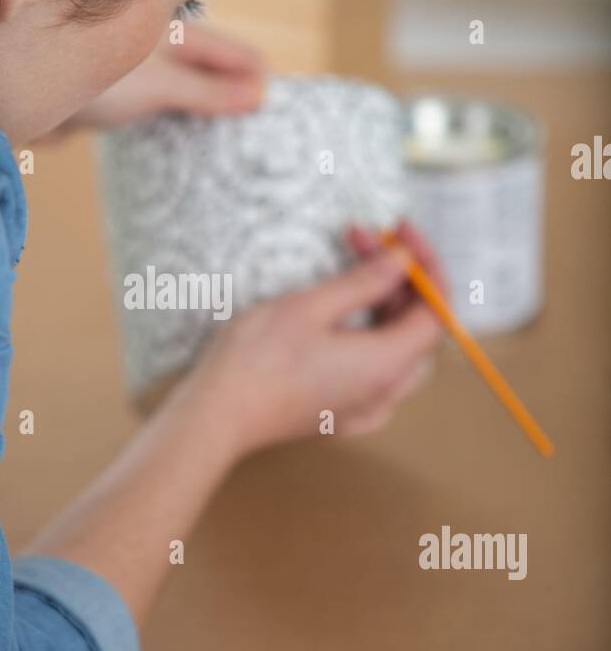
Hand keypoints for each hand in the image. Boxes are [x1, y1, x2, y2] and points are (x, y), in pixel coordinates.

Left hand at [66, 21, 266, 129]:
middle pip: (203, 66)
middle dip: (231, 88)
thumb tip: (259, 96)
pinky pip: (151, 104)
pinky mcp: (105, 92)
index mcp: (166, 27)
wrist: (10, 97)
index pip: (226, 48)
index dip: (252, 70)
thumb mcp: (158, 84)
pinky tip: (179, 134)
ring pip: (176, 85)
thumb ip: (206, 92)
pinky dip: (171, 116)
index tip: (276, 97)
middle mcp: (148, 41)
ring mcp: (126, 67)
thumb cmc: (83, 76)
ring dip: (202, 103)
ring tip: (231, 128)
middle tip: (262, 116)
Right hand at [191, 231, 445, 454]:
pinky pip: (376, 372)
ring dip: (383, 305)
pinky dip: (370, 335)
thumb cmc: (256, 361)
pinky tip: (344, 315)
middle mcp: (384, 392)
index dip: (426, 267)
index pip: (435, 312)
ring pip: (397, 350)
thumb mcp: (310, 307)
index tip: (401, 233)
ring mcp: (364, 408)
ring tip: (352, 268)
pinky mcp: (341, 414)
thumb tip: (403, 263)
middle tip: (365, 242)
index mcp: (385, 366)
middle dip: (400, 280)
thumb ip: (365, 283)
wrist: (215, 417)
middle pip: (417, 329)